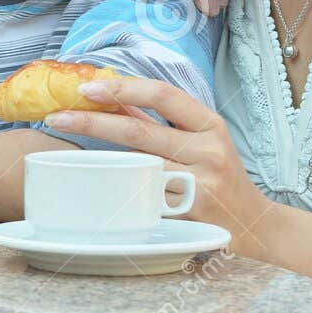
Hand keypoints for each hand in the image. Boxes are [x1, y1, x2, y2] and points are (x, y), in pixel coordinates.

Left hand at [45, 79, 273, 255]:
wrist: (254, 225)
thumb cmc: (219, 177)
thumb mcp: (199, 141)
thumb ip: (158, 121)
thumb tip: (109, 95)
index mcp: (210, 125)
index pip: (163, 94)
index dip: (122, 87)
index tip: (86, 87)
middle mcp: (209, 151)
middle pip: (139, 130)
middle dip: (91, 121)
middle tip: (56, 116)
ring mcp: (201, 186)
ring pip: (136, 165)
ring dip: (95, 156)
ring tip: (64, 147)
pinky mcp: (189, 216)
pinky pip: (143, 196)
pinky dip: (117, 187)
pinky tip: (92, 183)